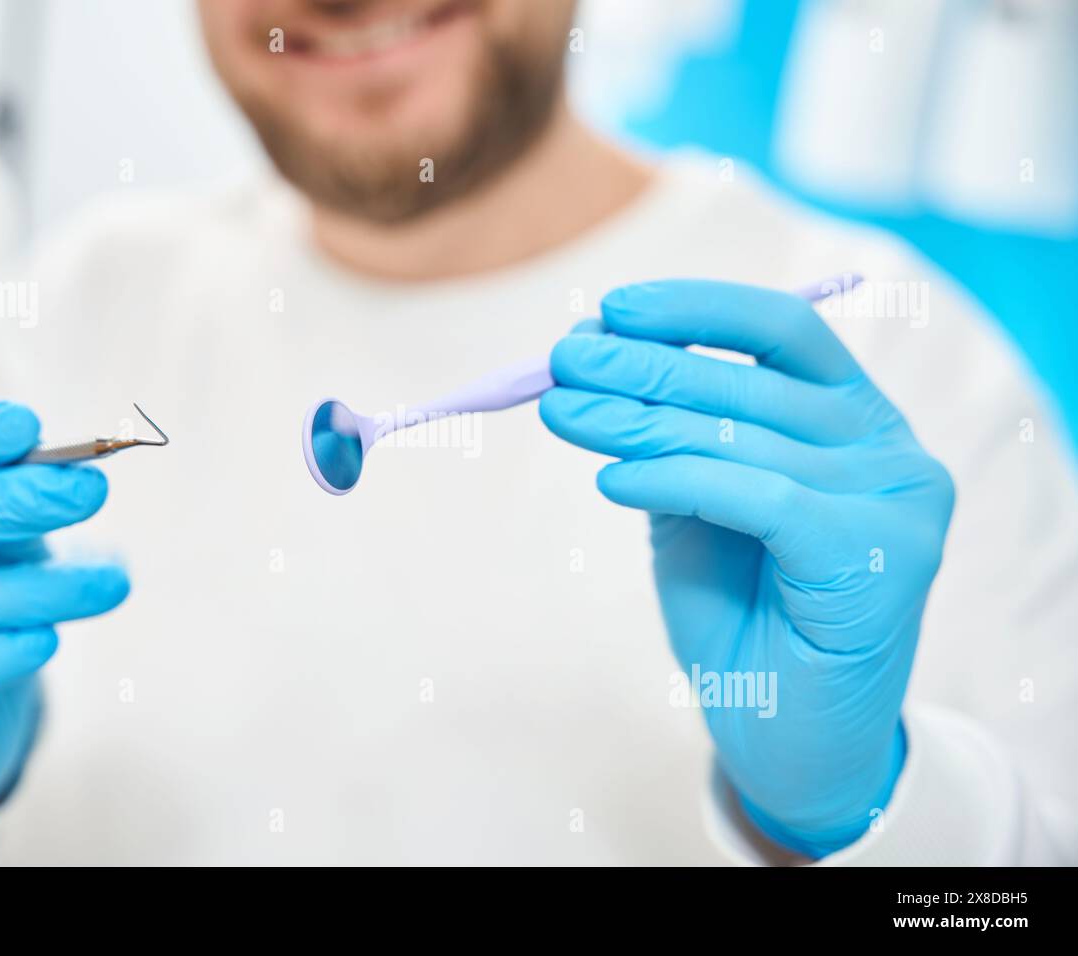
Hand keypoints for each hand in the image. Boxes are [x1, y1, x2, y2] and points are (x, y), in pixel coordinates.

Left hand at [540, 280, 954, 856]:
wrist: (788, 742)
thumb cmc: (742, 620)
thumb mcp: (697, 508)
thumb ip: (668, 438)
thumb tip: (594, 354)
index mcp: (857, 419)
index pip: (785, 329)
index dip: (698, 308)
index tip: (613, 310)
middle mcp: (891, 449)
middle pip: (752, 382)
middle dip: (643, 367)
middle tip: (562, 362)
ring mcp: (897, 501)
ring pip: (745, 438)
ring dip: (638, 420)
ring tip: (565, 412)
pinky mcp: (878, 555)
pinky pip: (758, 495)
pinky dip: (676, 480)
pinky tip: (613, 480)